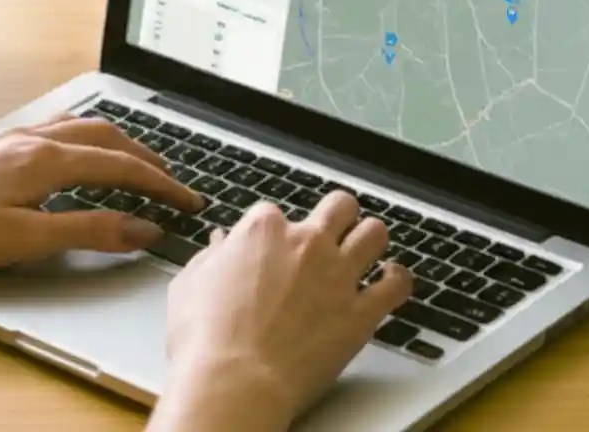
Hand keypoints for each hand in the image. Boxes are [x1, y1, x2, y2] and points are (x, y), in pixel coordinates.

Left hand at [0, 115, 203, 269]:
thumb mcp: (26, 240)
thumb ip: (90, 231)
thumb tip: (143, 228)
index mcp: (47, 160)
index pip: (123, 166)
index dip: (162, 185)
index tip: (189, 202)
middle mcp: (35, 140)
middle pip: (109, 138)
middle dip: (148, 158)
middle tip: (175, 183)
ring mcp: (15, 139)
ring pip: (84, 128)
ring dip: (120, 144)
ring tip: (141, 163)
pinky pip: (60, 129)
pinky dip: (90, 139)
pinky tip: (83, 153)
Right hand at [151, 192, 412, 431]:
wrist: (234, 382)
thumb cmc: (204, 340)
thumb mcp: (190, 286)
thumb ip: (211, 258)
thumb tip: (221, 243)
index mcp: (262, 231)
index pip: (276, 212)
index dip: (275, 232)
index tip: (273, 250)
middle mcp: (306, 243)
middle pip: (339, 206)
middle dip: (336, 216)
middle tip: (332, 232)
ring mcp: (337, 275)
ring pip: (374, 233)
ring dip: (370, 239)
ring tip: (365, 250)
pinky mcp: (360, 313)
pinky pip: (396, 284)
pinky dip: (398, 279)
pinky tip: (391, 280)